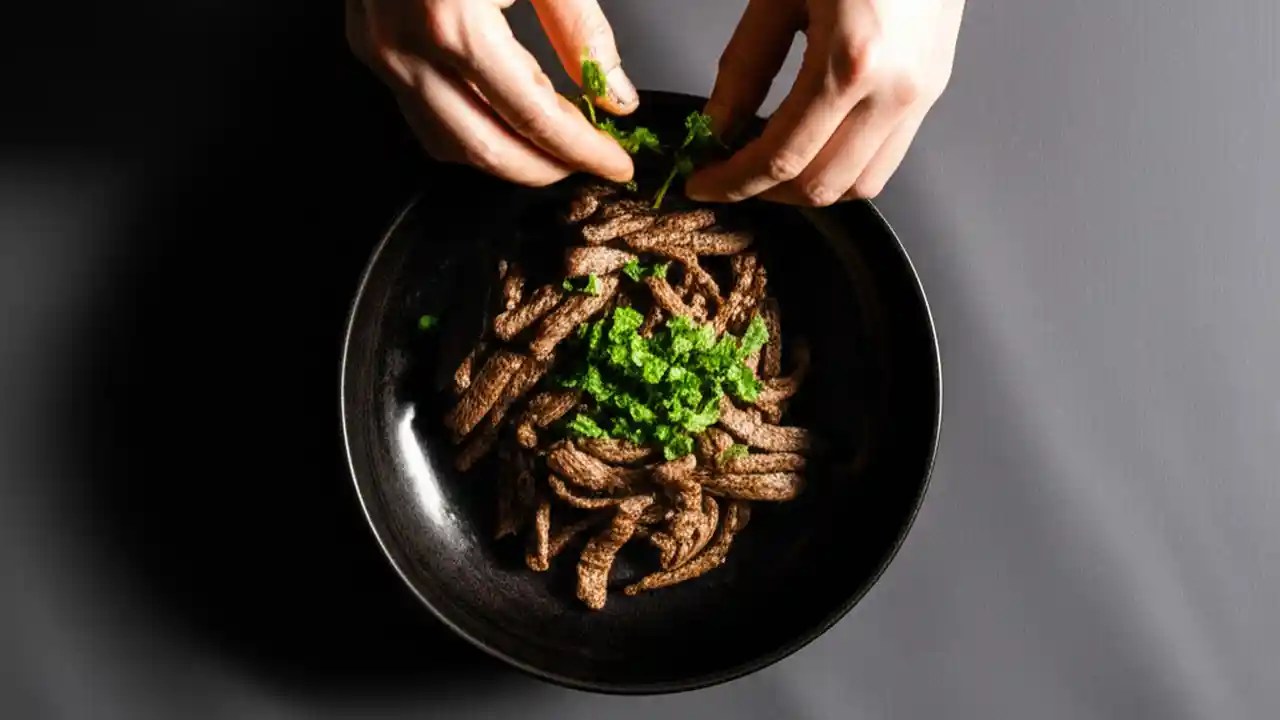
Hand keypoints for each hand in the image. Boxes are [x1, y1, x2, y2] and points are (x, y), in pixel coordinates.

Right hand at [345, 0, 638, 185]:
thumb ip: (582, 31)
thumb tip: (613, 95)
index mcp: (453, 22)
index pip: (533, 116)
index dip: (581, 150)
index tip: (615, 163)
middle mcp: (406, 47)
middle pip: (485, 149)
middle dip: (545, 168)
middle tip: (588, 163)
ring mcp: (379, 51)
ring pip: (447, 145)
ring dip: (504, 159)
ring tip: (552, 147)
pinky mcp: (368, 46)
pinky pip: (420, 117)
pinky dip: (467, 134)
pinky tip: (503, 123)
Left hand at [686, 0, 963, 204]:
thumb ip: (746, 65)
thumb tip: (717, 125)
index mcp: (851, 61)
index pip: (781, 156)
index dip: (733, 182)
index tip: (701, 183)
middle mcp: (893, 91)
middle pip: (820, 186)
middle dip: (764, 193)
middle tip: (727, 178)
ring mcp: (920, 95)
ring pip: (859, 185)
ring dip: (807, 190)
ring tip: (766, 168)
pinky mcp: (932, 91)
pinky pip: (885, 158)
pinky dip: (842, 167)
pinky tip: (810, 147)